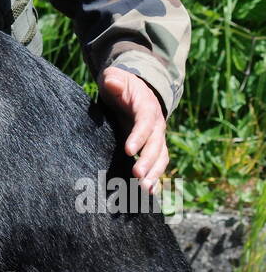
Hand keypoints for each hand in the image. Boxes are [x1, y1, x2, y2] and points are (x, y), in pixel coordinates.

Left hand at [98, 66, 167, 193]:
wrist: (135, 90)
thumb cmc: (121, 85)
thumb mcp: (115, 77)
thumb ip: (114, 80)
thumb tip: (111, 82)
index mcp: (146, 107)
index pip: (144, 123)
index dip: (138, 136)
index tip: (128, 150)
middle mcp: (156, 125)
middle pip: (156, 144)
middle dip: (148, 161)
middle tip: (137, 176)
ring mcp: (156, 137)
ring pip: (161, 157)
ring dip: (154, 174)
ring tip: (144, 189)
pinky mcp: (152, 148)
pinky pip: (158, 164)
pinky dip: (155, 178)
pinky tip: (148, 193)